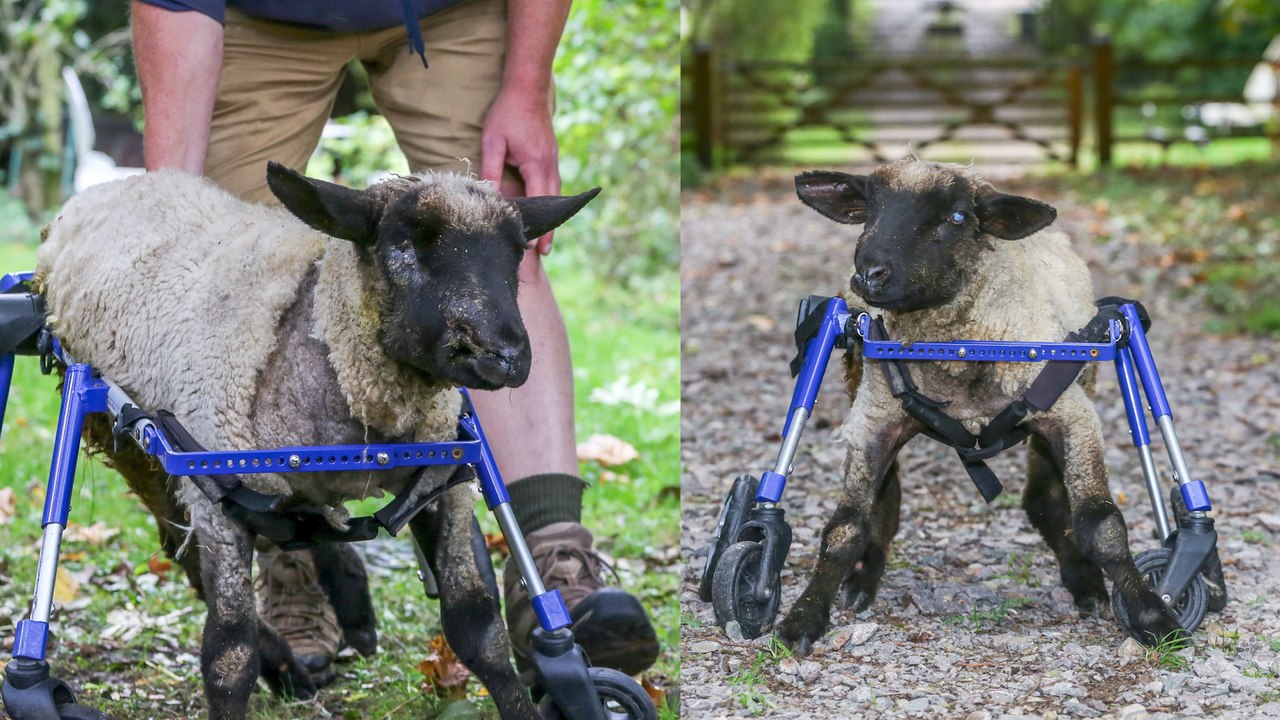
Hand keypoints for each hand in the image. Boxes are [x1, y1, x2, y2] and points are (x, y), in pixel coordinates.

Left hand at [480, 86, 560, 253]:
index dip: (537, 225)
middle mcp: (549, 164)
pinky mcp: (550, 155)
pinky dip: (549, 200)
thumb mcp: (493, 142)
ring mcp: (553, 159)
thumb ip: (492, 170)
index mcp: (536, 163)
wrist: (528, 87)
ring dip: (551, 216)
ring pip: (554, 194)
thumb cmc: (507, 112)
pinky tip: (543, 210)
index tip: (534, 247)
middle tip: (544, 253)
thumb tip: (490, 197)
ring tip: (545, 239)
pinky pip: (551, 183)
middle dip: (549, 228)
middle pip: (552, 203)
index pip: (538, 201)